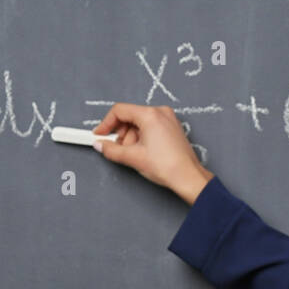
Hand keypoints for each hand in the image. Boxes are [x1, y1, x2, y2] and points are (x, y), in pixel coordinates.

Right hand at [92, 103, 213, 202]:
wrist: (188, 177)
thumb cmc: (168, 166)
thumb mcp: (132, 158)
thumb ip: (111, 150)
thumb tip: (101, 145)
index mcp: (151, 115)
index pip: (120, 111)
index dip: (106, 123)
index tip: (100, 134)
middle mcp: (161, 112)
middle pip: (130, 117)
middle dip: (121, 134)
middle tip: (119, 149)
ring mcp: (168, 119)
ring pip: (140, 123)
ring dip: (132, 138)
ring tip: (135, 154)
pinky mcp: (172, 127)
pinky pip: (150, 127)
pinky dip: (142, 138)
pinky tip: (144, 152)